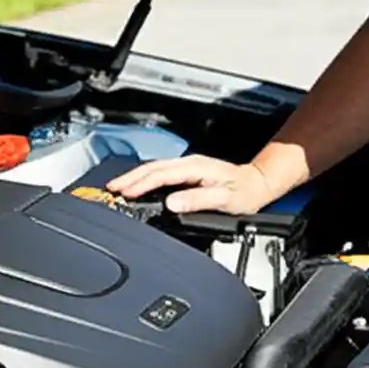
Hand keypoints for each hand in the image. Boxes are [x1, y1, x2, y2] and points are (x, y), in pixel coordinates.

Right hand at [105, 155, 275, 213]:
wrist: (257, 184)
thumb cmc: (244, 193)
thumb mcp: (225, 199)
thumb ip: (198, 200)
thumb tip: (172, 203)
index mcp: (196, 168)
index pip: (162, 174)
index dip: (141, 183)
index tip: (125, 192)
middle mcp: (189, 164)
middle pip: (153, 168)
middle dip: (130, 177)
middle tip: (111, 188)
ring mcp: (188, 167)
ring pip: (155, 169)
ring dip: (135, 177)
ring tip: (118, 187)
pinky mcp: (187, 172)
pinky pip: (161, 173)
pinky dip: (146, 179)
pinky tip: (138, 186)